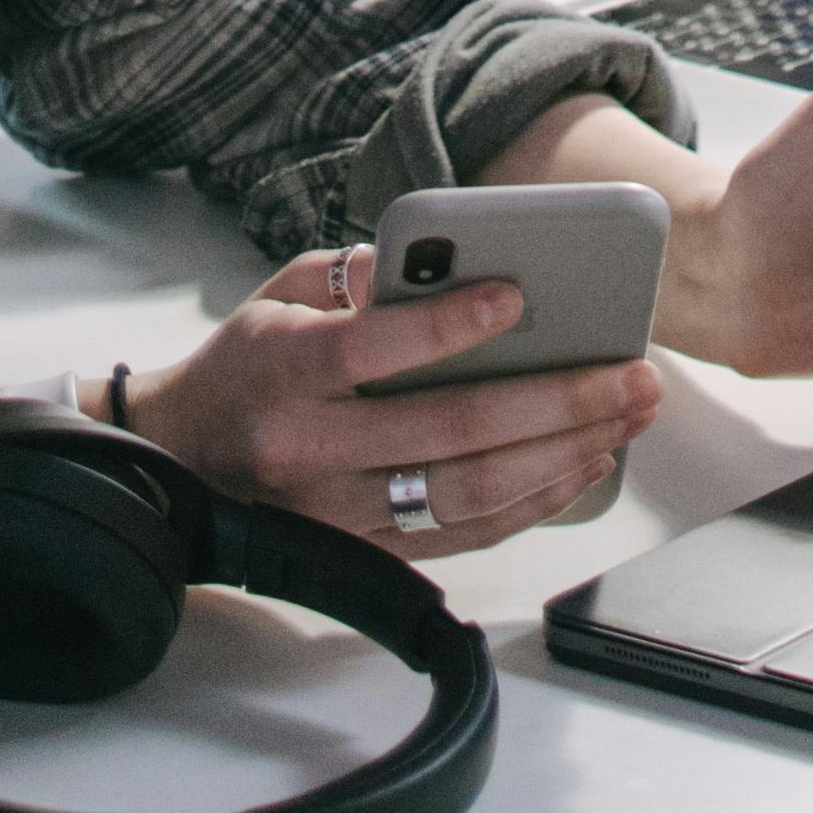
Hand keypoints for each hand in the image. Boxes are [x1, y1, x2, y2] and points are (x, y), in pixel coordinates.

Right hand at [113, 245, 659, 562]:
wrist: (182, 463)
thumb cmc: (246, 363)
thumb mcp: (279, 295)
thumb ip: (354, 275)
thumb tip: (440, 261)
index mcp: (290, 371)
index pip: (377, 347)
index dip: (449, 324)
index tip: (518, 294)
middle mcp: (316, 450)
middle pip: (450, 430)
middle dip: (556, 399)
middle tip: (630, 370)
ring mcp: (342, 513)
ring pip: (471, 492)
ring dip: (564, 453)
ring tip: (627, 414)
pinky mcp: (366, 551)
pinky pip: (465, 533)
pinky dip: (533, 500)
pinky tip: (583, 463)